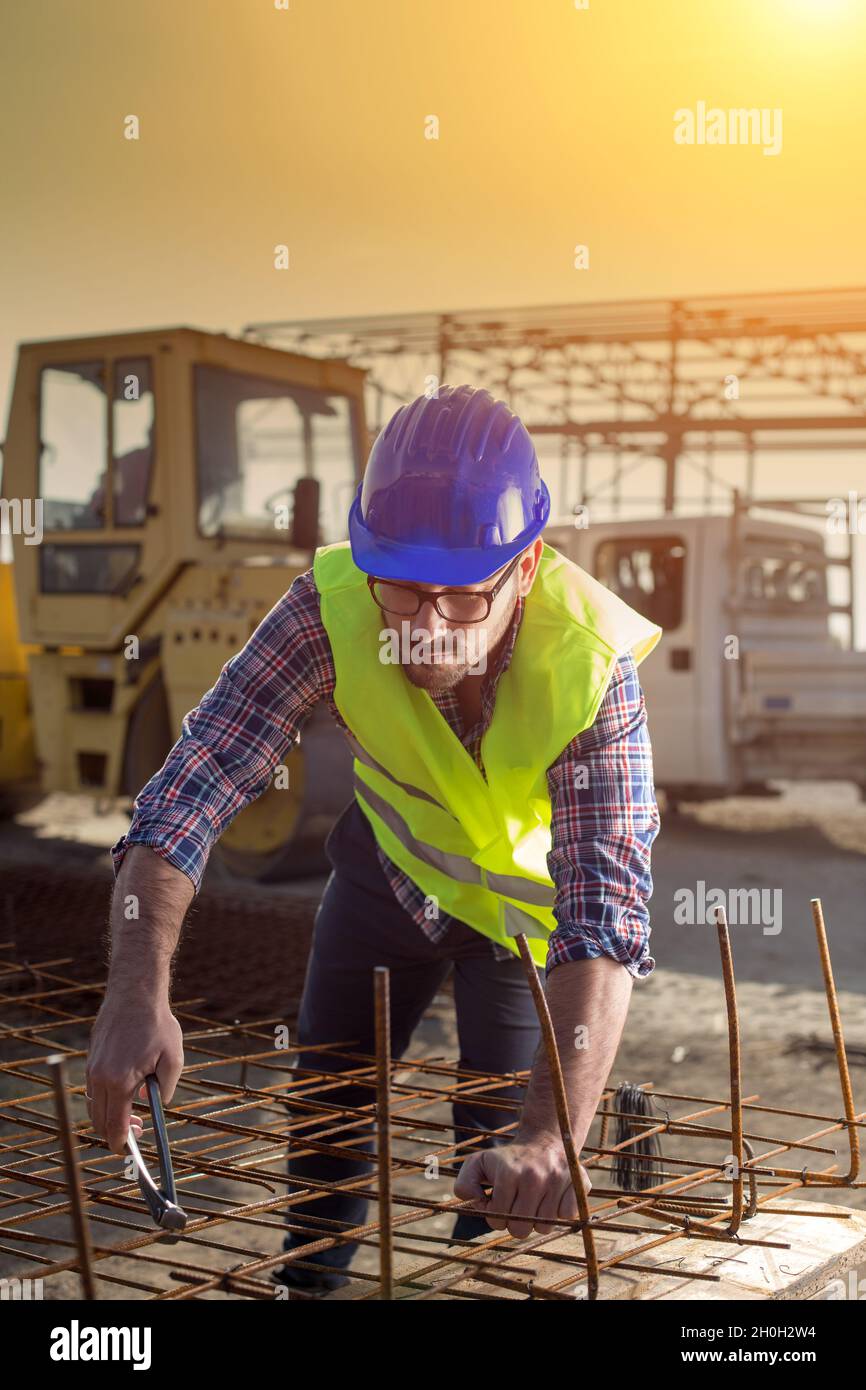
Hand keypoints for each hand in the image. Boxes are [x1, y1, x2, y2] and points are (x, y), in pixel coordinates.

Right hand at [86, 994, 183, 1154]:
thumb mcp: (173, 1059)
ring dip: (110, 1115)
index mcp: (121, 1082)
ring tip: (133, 1109)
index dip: (121, 1143)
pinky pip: (94, 1087)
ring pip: (94, 1105)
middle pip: (99, 1121)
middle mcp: (100, 1077)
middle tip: (137, 1130)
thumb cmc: (157, 1025)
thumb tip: (154, 1106)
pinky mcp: (91, 1057)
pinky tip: (125, 1086)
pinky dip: (106, 1097)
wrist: (135, 993)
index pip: (114, 1126)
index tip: (130, 1149)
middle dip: (115, 1133)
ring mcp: (93, 1067)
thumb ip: (164, 1089)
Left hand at [454, 1137, 591, 1239]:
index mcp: (509, 1174)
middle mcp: (534, 1177)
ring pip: (544, 1228)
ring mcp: (558, 1180)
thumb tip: (473, 1203)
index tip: (499, 1200)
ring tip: (534, 1199)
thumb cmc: (508, 1158)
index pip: (498, 1221)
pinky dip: (559, 1212)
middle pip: (521, 1230)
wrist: (545, 1139)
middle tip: (517, 1204)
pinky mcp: (578, 1183)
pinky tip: (552, 1197)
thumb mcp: (478, 1163)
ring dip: (538, 1219)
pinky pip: (566, 1216)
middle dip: (515, 1221)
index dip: (495, 1215)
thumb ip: (464, 1184)